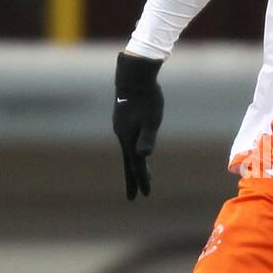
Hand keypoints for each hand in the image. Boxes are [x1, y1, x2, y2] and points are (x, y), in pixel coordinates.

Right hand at [113, 53, 163, 200]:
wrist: (133, 76)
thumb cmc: (146, 98)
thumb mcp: (151, 119)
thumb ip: (147, 138)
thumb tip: (143, 156)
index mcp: (129, 139)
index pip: (136, 165)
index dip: (142, 181)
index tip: (145, 196)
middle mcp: (122, 136)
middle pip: (128, 163)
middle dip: (133, 180)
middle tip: (133, 197)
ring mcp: (121, 128)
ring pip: (128, 152)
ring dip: (133, 166)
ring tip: (138, 174)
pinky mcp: (123, 120)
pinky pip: (128, 141)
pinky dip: (132, 151)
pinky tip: (135, 149)